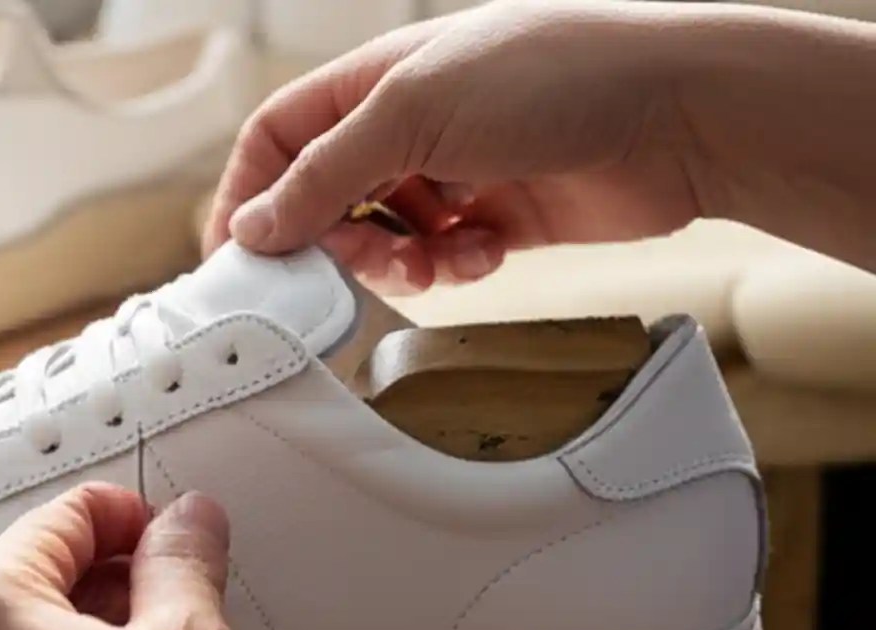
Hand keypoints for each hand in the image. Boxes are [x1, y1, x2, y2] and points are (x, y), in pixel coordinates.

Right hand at [204, 0, 708, 293]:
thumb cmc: (550, 78)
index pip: (277, 141)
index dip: (251, 197)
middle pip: (327, 198)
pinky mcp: (499, 216)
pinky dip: (454, 265)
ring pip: (386, 237)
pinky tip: (486, 250)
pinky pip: (444, 257)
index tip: (238, 259)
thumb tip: (254, 225)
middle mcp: (409, 125)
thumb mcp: (412, 113)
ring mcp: (456, 170)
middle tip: (364, 261)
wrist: (677, 113)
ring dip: (398, 261)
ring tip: (436, 260)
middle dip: (336, 240)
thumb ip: (324, 173)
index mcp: (374, 82)